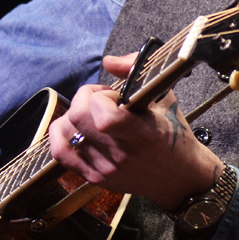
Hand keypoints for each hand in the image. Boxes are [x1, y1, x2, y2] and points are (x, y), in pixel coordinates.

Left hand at [49, 54, 223, 210]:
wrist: (178, 176)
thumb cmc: (174, 132)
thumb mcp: (164, 97)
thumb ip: (137, 70)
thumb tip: (108, 61)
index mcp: (142, 135)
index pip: (104, 117)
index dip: (101, 96)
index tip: (115, 95)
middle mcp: (121, 155)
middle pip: (77, 118)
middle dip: (85, 98)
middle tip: (102, 100)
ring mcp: (105, 169)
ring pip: (65, 132)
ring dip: (74, 115)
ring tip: (93, 115)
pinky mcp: (94, 178)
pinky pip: (60, 152)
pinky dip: (62, 134)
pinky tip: (79, 128)